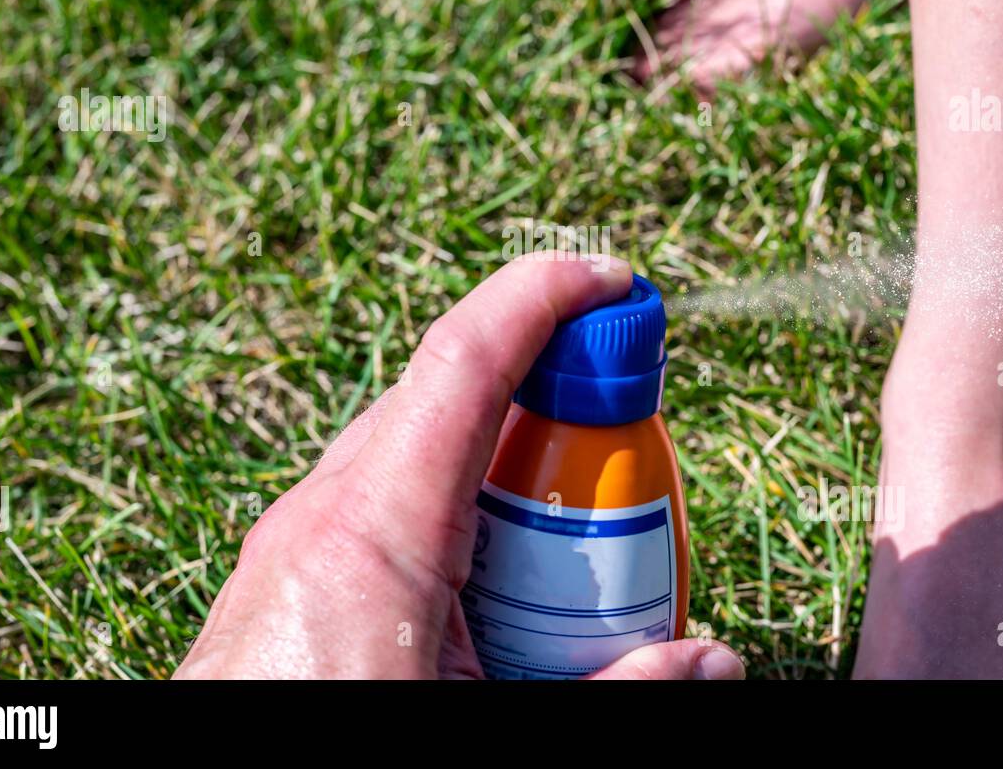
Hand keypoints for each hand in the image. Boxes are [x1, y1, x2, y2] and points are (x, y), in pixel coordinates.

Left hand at [175, 256, 743, 679]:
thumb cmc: (341, 753)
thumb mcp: (495, 728)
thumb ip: (611, 690)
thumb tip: (711, 663)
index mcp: (373, 534)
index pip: (465, 359)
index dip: (545, 296)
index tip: (616, 280)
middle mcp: (323, 513)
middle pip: (450, 394)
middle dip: (547, 384)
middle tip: (629, 424)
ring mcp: (298, 538)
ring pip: (416, 442)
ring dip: (501, 448)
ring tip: (569, 520)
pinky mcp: (291, 569)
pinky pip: (384, 493)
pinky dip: (454, 495)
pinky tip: (495, 567)